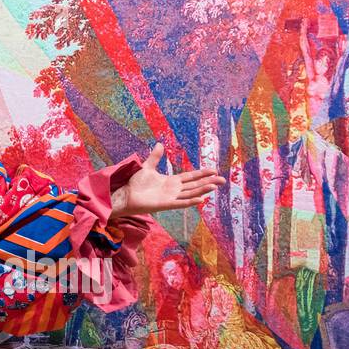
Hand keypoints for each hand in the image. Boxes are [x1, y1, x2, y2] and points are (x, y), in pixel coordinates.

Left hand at [110, 143, 225, 216]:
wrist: (126, 195)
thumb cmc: (136, 184)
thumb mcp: (147, 167)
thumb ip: (155, 157)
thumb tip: (160, 144)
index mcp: (171, 181)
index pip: (190, 177)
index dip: (202, 173)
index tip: (214, 170)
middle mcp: (174, 190)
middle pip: (195, 185)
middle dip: (208, 182)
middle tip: (223, 179)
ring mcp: (171, 197)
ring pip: (191, 194)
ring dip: (203, 190)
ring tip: (215, 186)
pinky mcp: (166, 204)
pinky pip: (180, 203)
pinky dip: (190, 201)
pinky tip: (201, 199)